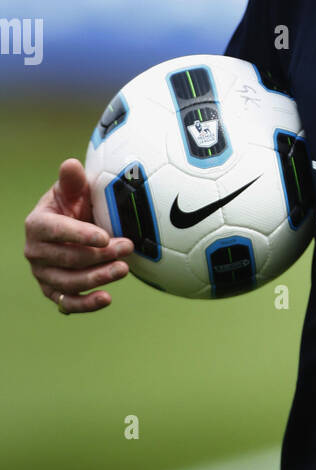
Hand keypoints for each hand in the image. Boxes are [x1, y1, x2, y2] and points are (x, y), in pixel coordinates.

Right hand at [24, 158, 134, 312]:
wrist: (73, 228)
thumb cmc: (74, 205)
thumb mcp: (74, 190)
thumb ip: (72, 180)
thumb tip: (71, 164)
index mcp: (37, 224)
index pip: (56, 231)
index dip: (79, 235)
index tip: (104, 237)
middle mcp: (35, 252)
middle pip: (67, 258)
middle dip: (99, 255)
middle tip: (126, 248)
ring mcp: (43, 274)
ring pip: (68, 282)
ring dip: (97, 278)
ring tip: (124, 270)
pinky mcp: (53, 290)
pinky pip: (67, 302)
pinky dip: (86, 305)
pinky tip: (107, 299)